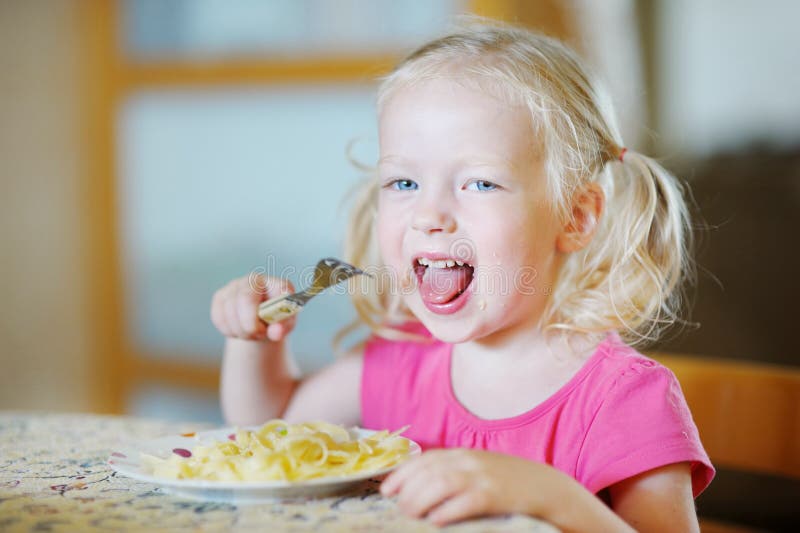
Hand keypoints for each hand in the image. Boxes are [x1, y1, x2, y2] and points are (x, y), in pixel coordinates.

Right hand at [210, 274, 295, 341]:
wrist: (259, 323)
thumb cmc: (275, 321)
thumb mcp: (285, 325)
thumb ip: (283, 328)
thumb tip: (276, 332)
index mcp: (274, 283)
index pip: (270, 290)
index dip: (268, 310)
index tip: (268, 328)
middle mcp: (252, 280)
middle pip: (245, 299)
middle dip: (250, 325)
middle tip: (259, 335)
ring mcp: (234, 286)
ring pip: (230, 311)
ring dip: (240, 331)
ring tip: (251, 334)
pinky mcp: (220, 297)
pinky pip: (218, 317)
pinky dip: (228, 331)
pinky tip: (238, 331)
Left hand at [381, 449, 560, 525]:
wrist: (548, 488)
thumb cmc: (509, 483)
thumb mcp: (479, 470)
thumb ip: (453, 472)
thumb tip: (419, 488)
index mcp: (463, 454)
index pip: (424, 459)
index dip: (402, 474)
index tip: (387, 490)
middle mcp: (470, 461)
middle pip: (427, 472)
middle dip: (408, 491)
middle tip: (401, 509)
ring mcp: (483, 477)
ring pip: (440, 484)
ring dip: (420, 500)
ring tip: (412, 516)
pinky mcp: (496, 495)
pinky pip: (465, 501)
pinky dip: (447, 511)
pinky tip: (436, 521)